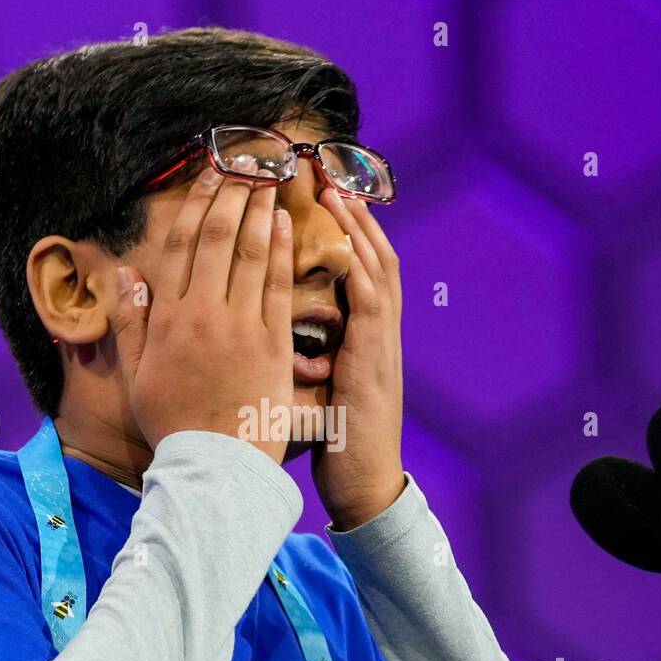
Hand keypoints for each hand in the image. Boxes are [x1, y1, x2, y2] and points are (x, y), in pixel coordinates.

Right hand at [111, 160, 294, 463]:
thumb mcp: (137, 375)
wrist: (213, 467)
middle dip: (234, 192)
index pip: (183, 246)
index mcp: (168, 319)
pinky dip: (282, 252)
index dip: (198, 203)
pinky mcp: (272, 344)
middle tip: (248, 160)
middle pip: (219, 238)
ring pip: (251, 254)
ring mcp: (240, 327)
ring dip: (260, 210)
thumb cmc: (174, 424)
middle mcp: (202, 314)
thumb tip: (126, 276)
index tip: (211, 173)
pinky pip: (278, 287)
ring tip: (270, 179)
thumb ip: (131, 323)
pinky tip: (286, 224)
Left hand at [313, 186, 405, 530]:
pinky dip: (365, 275)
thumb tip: (280, 339)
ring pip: (379, 274)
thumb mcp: (321, 391)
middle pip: (373, 259)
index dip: (345, 234)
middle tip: (333, 176)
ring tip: (340, 193)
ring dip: (361, 233)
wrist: (365, 484)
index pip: (358, 271)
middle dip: (355, 217)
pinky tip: (350, 249)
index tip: (322, 198)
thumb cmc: (336, 443)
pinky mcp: (374, 363)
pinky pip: (374, 310)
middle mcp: (377, 335)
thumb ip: (311, 358)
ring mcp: (381, 347)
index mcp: (362, 338)